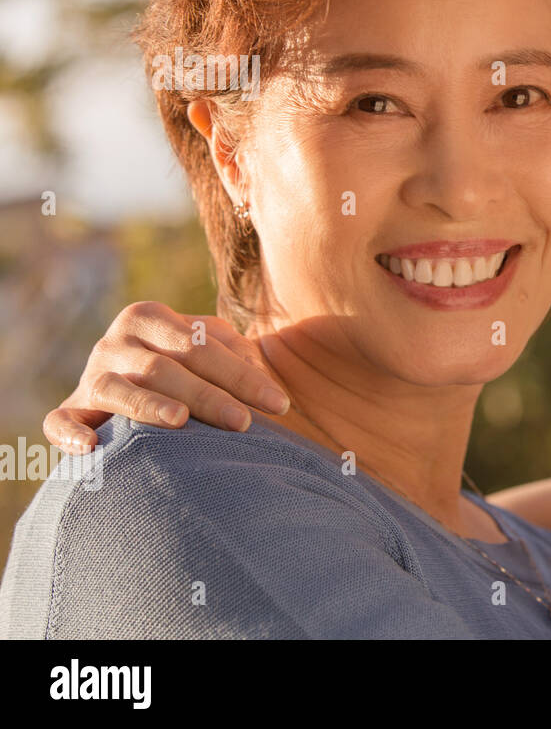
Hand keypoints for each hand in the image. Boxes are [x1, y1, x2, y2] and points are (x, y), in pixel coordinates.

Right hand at [43, 301, 289, 453]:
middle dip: (207, 395)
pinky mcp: (71, 408)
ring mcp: (90, 374)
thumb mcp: (214, 348)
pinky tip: (91, 446)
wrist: (140, 383)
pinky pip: (59, 421)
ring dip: (148, 405)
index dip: (243, 376)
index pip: (202, 347)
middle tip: (243, 423)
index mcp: (152, 318)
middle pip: (164, 368)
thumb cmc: (193, 367)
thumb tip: (259, 377)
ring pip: (117, 388)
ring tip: (180, 420)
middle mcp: (116, 341)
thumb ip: (237, 354)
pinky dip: (69, 432)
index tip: (279, 404)